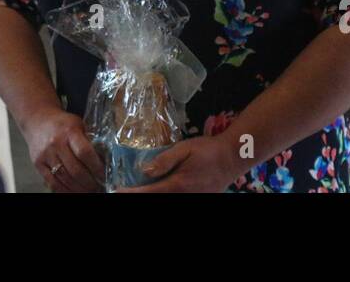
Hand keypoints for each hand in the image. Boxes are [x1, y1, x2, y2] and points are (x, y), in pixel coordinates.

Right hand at [21, 107, 103, 192]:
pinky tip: (73, 191)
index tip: (103, 174)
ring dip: (79, 188)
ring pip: (65, 179)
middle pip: (75, 169)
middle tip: (97, 185)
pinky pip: (52, 182)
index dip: (96, 167)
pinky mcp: (38, 164)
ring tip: (88, 190)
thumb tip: (103, 159)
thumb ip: (89, 140)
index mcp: (69, 131)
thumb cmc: (61, 123)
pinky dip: (64, 190)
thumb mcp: (78, 124)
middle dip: (89, 182)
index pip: (85, 153)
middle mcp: (56, 143)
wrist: (37, 120)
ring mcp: (46, 155)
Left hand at [117, 135, 240, 192]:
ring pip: (165, 201)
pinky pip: (176, 200)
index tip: (116, 191)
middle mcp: (183, 197)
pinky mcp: (196, 200)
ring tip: (138, 188)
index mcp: (177, 184)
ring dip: (152, 195)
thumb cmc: (207, 150)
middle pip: (156, 200)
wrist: (233, 158)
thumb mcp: (185, 148)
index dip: (130, 193)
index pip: (148, 193)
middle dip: (139, 195)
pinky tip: (157, 188)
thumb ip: (164, 160)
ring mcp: (190, 200)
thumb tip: (144, 171)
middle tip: (124, 189)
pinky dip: (163, 195)